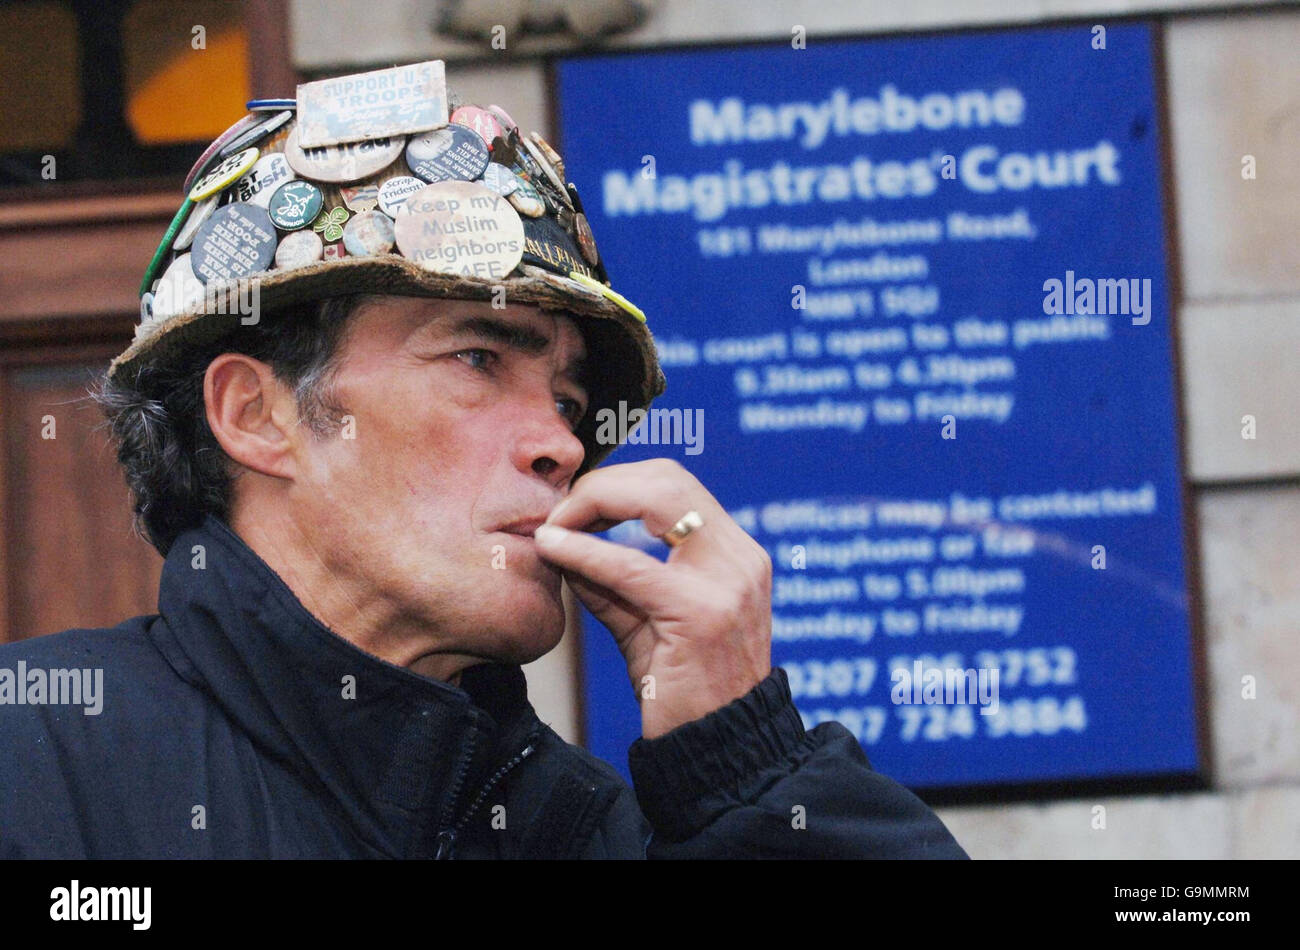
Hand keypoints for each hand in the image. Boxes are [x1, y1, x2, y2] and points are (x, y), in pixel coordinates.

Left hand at [533, 459, 771, 739]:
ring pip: (656, 499)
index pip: (675, 484)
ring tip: (555, 525)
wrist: (716, 753)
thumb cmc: (683, 692)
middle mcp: (740, 557)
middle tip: (559, 511)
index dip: (617, 482)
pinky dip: (586, 550)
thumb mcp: (644, 620)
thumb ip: (609, 577)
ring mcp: (728, 581)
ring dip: (595, 504)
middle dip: (604, 484)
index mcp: (735, 554)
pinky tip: (554, 547)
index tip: (574, 507)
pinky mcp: (701, 613)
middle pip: (668, 477)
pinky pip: (631, 565)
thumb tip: (560, 538)